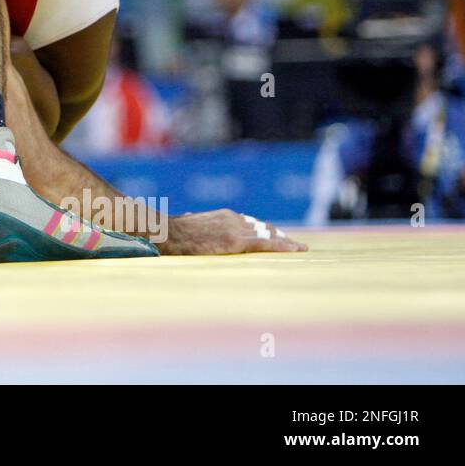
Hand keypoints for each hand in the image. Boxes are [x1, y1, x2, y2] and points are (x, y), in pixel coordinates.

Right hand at [158, 209, 307, 255]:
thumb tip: (191, 221)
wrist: (164, 232)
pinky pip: (264, 244)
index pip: (251, 222)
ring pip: (268, 235)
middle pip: (264, 227)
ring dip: (286, 241)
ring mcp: (235, 230)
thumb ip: (198, 224)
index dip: (266, 230)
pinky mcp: (234, 242)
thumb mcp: (189, 224)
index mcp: (223, 215)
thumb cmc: (172, 231)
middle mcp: (233, 219)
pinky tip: (295, 250)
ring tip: (300, 248)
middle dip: (280, 236)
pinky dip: (281, 246)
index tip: (276, 236)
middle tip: (296, 245)